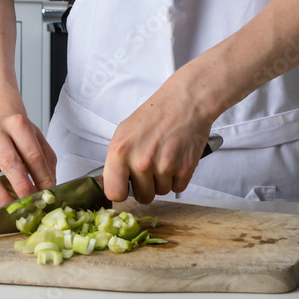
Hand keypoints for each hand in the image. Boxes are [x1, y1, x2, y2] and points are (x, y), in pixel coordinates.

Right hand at [0, 112, 56, 210]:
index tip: (48, 193)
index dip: (42, 177)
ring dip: (3, 197)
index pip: (33, 155)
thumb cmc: (17, 133)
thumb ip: (45, 162)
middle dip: (22, 187)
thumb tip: (49, 189)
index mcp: (17, 124)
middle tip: (32, 204)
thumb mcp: (36, 139)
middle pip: (10, 162)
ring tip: (14, 210)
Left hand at [102, 71, 213, 203]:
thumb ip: (116, 159)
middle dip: (147, 185)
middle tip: (152, 164)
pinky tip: (177, 158)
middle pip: (142, 196)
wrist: (186, 101)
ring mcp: (163, 167)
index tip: (127, 186)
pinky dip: (179, 177)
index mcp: (120, 152)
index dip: (122, 191)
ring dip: (164, 180)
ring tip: (165, 156)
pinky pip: (178, 188)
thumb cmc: (156, 113)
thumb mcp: (125, 131)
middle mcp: (141, 162)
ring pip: (161, 192)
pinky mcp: (184, 170)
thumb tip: (113, 181)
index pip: (114, 193)